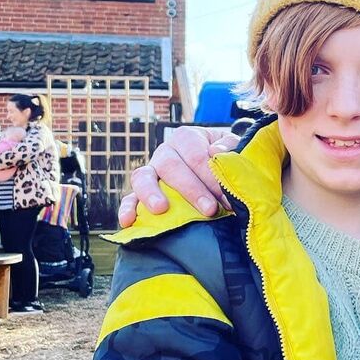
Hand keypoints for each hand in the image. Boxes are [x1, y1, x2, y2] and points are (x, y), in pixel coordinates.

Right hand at [118, 126, 237, 226]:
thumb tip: (216, 151)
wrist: (213, 165)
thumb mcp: (232, 146)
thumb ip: (230, 146)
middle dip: (192, 190)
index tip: (227, 198)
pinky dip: (126, 208)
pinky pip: (129, 198)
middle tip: (210, 210)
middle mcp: (165, 151)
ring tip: (161, 209)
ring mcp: (151, 171)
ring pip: (143, 177)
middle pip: (172, 166)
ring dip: (151, 193)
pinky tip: (127, 222)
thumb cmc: (223, 157)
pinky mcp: (141, 191)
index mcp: (186, 137)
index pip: (197, 156)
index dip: (212, 178)